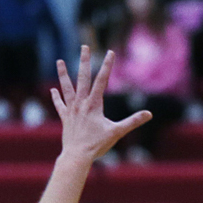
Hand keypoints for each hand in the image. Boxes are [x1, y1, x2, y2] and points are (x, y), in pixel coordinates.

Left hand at [52, 46, 150, 160]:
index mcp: (94, 104)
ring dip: (64, 74)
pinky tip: (53, 89)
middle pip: (83, 78)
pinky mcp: (66, 118)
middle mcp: (81, 103)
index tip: (110, 52)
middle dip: (85, 61)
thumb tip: (149, 114)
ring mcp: (72, 110)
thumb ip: (133, 121)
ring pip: (67, 88)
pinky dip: (56, 97)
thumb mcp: (117, 132)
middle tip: (84, 46)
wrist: (77, 156)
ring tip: (60, 61)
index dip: (107, 66)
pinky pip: (60, 105)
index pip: (102, 80)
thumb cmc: (97, 145)